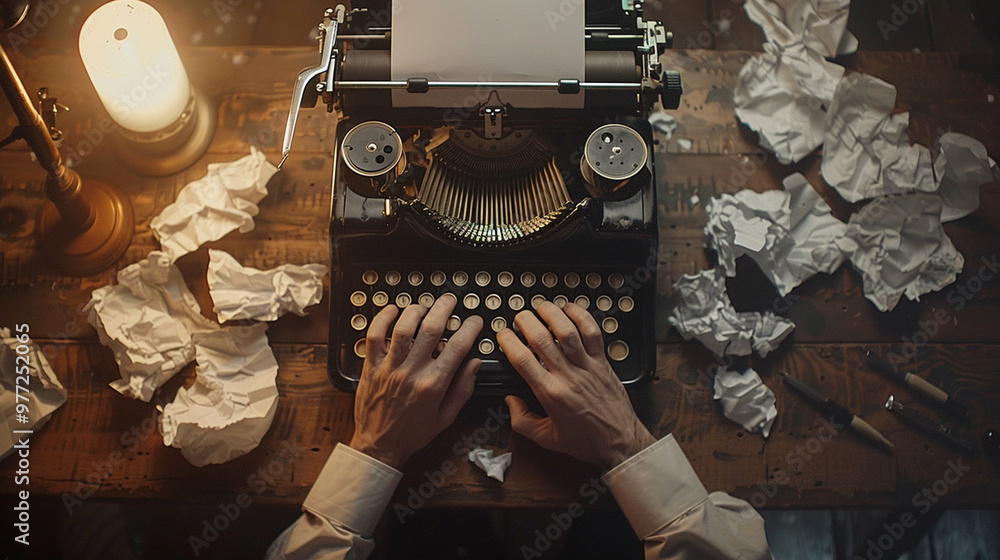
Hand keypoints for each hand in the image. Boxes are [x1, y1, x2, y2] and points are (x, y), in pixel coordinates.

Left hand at [349, 294, 482, 468]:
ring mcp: (390, 368)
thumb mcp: (446, 417)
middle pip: (431, 329)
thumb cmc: (412, 433)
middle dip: (444, 308)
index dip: (470, 327)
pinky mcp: (371, 367)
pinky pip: (374, 336)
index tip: (474, 320)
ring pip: (404, 328)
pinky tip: (393, 310)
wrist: (379, 446)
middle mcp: (412, 372)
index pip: (458, 347)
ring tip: (424, 305)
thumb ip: (463, 388)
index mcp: (434, 385)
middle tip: (450, 300)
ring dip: (416, 310)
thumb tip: (475, 363)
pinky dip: (383, 319)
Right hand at [498, 302, 655, 469]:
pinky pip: (593, 333)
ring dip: (551, 314)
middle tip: (519, 317)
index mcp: (550, 394)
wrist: (620, 442)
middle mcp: (568, 376)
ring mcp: (587, 366)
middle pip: (542, 339)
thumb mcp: (546, 438)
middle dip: (526, 321)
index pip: (523, 359)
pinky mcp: (603, 362)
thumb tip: (510, 401)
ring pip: (567, 331)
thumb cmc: (586, 441)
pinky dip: (582, 316)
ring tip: (540, 307)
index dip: (508, 341)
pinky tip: (570, 310)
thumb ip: (522, 420)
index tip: (503, 335)